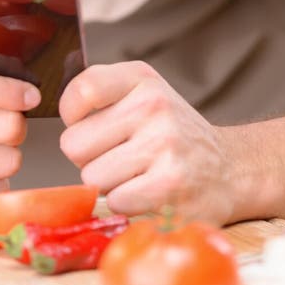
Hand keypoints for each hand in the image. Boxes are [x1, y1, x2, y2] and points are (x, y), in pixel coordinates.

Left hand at [59, 61, 233, 223]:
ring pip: (92, 177)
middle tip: (119, 157)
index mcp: (142, 79)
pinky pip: (115, 201)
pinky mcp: (170, 185)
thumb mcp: (144, 94)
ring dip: (107, 185)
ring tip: (136, 175)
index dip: (72, 114)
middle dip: (89, 158)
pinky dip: (125, 205)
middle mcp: (154, 105)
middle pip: (74, 144)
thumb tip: (53, 112)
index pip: (82, 90)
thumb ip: (101, 92)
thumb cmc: (173, 134)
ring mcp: (164, 145)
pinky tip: (148, 194)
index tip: (85, 123)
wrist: (231, 169)